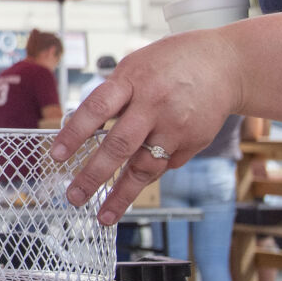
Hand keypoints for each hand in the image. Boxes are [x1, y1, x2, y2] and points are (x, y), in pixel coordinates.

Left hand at [50, 29, 242, 223]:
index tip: (56, 157)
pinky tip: (135, 185)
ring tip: (103, 216)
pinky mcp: (194, 142)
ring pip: (144, 168)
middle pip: (119, 146)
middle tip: (74, 197)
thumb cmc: (170, 64)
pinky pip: (164, 165)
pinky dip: (147, 175)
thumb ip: (113, 96)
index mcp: (133, 80)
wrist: (226, 65)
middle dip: (93, 175)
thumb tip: (84, 129)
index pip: (97, 109)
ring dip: (121, 196)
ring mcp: (177, 126)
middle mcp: (155, 105)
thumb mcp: (135, 67)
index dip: (74, 134)